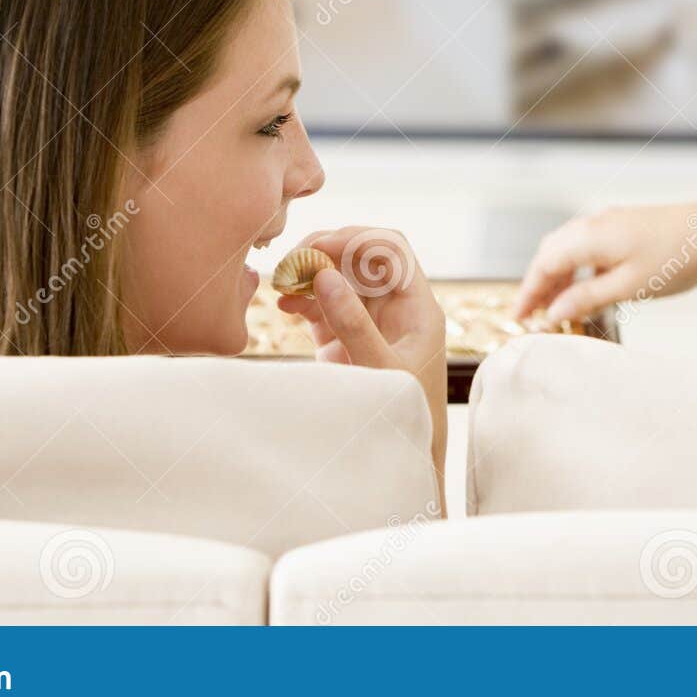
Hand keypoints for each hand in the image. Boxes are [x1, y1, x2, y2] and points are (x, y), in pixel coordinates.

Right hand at [275, 226, 447, 506]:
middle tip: (289, 262)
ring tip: (279, 284)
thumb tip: (325, 277)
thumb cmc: (408, 415)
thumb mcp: (382, 370)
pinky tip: (282, 305)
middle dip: (323, 253)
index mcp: (417, 306)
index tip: (318, 245)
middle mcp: (393, 307)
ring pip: (336, 279)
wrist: (405, 459)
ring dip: (307, 275)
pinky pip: (322, 307)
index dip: (355, 238)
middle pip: (358, 257)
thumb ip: (355, 325)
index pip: (390, 247)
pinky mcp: (344, 340)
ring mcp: (368, 322)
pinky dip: (301, 301)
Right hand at [512, 202, 696, 322]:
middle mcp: (595, 223)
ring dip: (558, 275)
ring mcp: (611, 222)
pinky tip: (586, 286)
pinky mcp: (626, 226)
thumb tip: (554, 311)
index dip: (528, 292)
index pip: (544, 264)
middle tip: (533, 314)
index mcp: (589, 236)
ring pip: (569, 247)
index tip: (518, 317)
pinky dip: (578, 266)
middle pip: (551, 252)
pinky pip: (589, 245)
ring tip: (557, 304)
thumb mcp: (628, 287)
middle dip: (539, 283)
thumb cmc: (676, 258)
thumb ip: (586, 299)